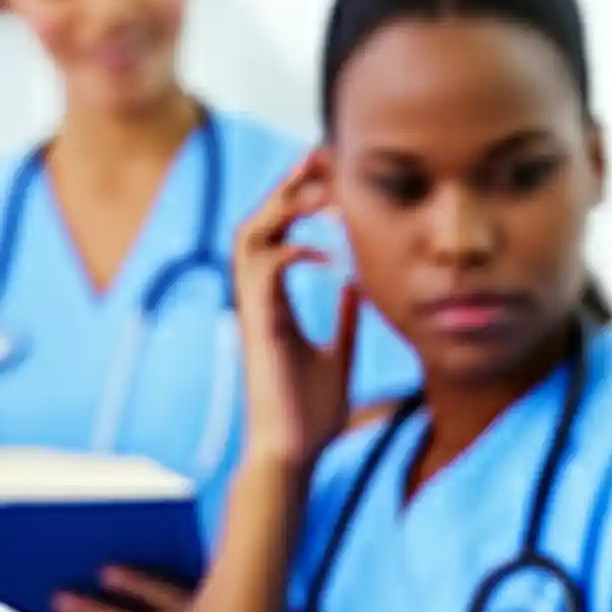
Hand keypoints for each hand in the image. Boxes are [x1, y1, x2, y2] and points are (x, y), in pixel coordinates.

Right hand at [235, 151, 358, 468]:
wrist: (294, 454)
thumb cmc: (310, 412)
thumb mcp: (338, 354)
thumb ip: (345, 318)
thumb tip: (361, 285)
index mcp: (275, 300)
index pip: (277, 233)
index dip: (297, 199)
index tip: (330, 173)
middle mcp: (258, 298)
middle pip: (257, 220)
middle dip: (286, 185)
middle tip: (322, 157)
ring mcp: (254, 310)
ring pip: (250, 236)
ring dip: (286, 208)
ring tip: (323, 194)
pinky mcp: (260, 327)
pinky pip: (265, 271)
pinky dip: (295, 251)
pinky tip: (329, 254)